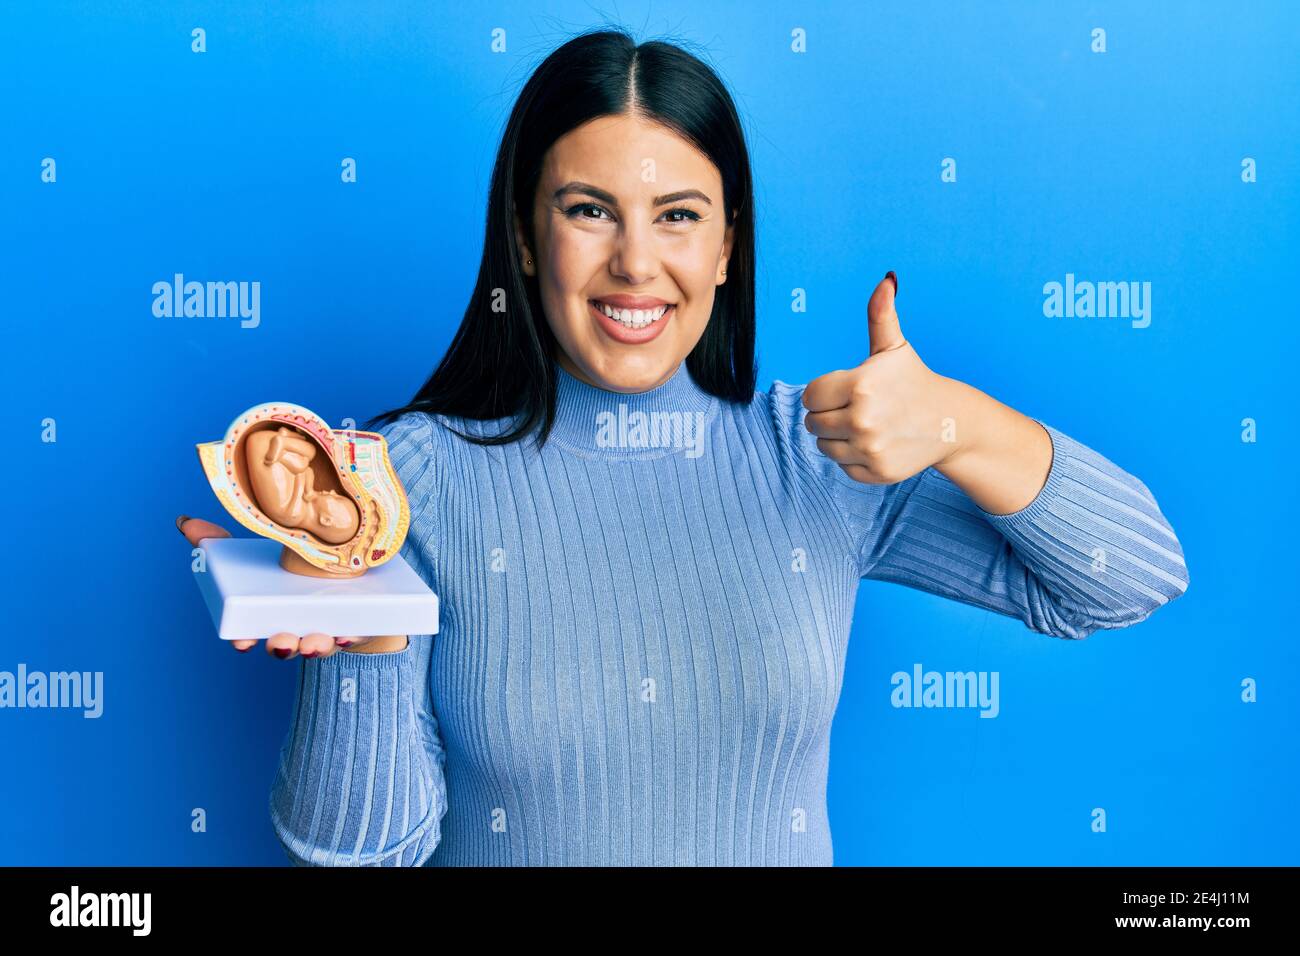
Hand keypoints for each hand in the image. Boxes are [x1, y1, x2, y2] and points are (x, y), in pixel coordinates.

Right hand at [176, 515, 408, 657]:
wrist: (348, 574)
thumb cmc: (292, 568)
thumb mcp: (257, 553)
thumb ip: (221, 541)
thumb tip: (186, 522)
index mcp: (269, 614)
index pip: (252, 634)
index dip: (244, 641)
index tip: (243, 642)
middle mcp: (297, 627)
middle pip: (287, 644)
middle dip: (282, 646)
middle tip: (281, 642)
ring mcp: (326, 628)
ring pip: (320, 643)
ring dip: (315, 646)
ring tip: (314, 641)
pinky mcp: (358, 622)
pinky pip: (357, 634)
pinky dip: (352, 635)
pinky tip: (349, 632)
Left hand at [802, 272, 966, 484]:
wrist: (950, 422)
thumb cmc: (914, 381)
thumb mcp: (895, 347)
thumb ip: (881, 315)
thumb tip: (886, 281)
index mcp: (860, 385)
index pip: (810, 396)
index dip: (823, 392)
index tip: (845, 389)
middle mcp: (863, 419)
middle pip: (813, 423)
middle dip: (828, 414)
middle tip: (856, 408)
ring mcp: (870, 448)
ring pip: (824, 446)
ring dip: (838, 437)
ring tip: (865, 425)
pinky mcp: (876, 471)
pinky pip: (842, 466)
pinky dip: (853, 457)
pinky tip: (875, 443)